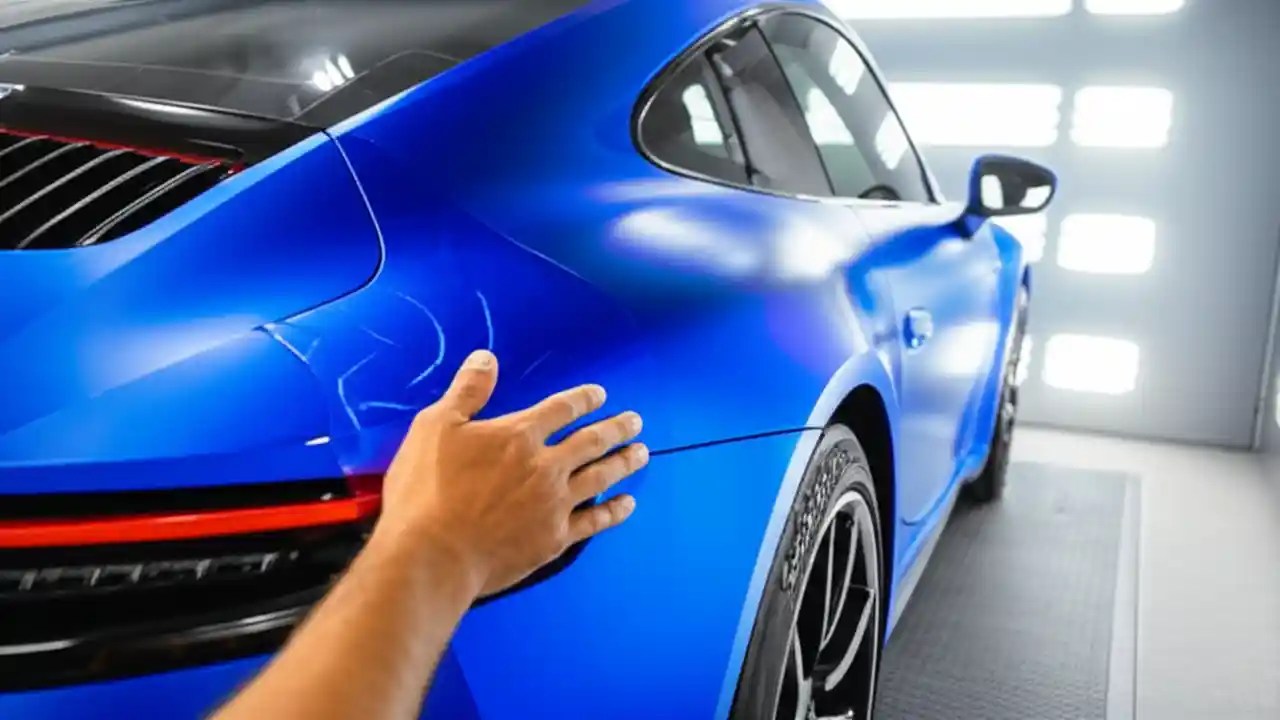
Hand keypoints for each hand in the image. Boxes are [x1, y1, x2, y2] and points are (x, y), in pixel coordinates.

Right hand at [372, 350, 646, 597]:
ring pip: (600, 477)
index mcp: (518, 435)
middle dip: (616, 428)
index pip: (561, 409)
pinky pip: (594, 522)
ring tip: (642, 453)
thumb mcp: (435, 427)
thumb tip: (487, 358)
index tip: (600, 394)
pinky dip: (615, 512)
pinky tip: (628, 505)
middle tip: (636, 422)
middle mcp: (545, 466)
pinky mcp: (554, 539)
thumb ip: (466, 391)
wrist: (433, 555)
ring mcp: (554, 504)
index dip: (583, 399)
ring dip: (624, 463)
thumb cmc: (426, 490)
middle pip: (591, 441)